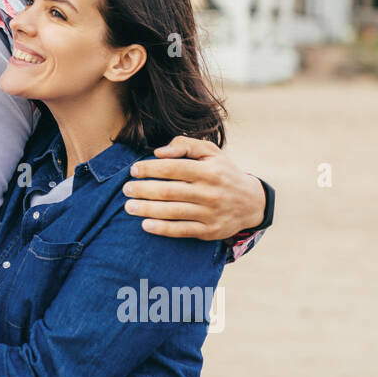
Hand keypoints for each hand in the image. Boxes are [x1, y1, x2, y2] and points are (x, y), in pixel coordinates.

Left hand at [122, 136, 265, 240]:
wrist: (251, 202)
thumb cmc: (223, 172)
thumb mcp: (210, 152)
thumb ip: (185, 145)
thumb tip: (159, 152)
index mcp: (209, 171)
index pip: (172, 169)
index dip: (149, 169)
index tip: (133, 170)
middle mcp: (210, 192)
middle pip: (169, 191)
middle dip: (143, 190)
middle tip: (126, 189)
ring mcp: (210, 213)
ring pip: (172, 212)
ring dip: (147, 210)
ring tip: (129, 206)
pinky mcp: (210, 231)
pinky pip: (182, 231)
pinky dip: (162, 229)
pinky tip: (146, 225)